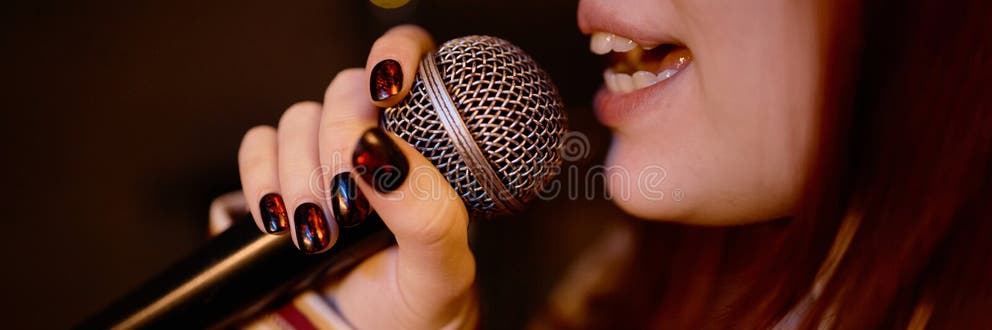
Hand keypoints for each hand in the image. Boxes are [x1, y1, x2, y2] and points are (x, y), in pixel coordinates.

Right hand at [234, 25, 477, 328]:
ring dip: (301, 176)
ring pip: (297, 119)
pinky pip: (255, 146)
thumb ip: (426, 212)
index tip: (388, 91)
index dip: (396, 57)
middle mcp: (372, 142)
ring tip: (318, 233)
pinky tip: (281, 221)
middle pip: (345, 92)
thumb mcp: (440, 269)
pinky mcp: (274, 177)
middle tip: (347, 205)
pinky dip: (260, 180)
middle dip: (339, 147)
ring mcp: (321, 157)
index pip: (413, 64)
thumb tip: (378, 149)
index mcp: (424, 148)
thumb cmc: (418, 309)